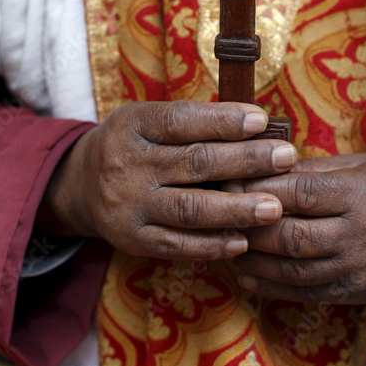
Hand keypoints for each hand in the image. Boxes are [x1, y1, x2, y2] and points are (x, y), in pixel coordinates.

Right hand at [39, 102, 297, 260]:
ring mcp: (129, 205)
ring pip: (189, 208)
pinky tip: (244, 241)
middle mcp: (128, 165)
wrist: (80, 186)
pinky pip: (177, 245)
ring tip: (274, 207)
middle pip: (193, 163)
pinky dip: (212, 244)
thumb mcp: (148, 120)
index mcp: (133, 125)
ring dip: (236, 209)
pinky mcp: (132, 239)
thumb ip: (193, 123)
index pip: (180, 120)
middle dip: (244, 161)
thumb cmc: (135, 145)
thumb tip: (257, 126)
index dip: (222, 121)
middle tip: (286, 159)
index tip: (261, 119)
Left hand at [227, 153, 365, 304]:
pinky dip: (271, 286)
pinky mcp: (354, 292)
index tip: (228, 181)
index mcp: (361, 194)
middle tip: (219, 217)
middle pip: (294, 237)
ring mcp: (358, 268)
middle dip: (250, 228)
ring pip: (295, 270)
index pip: (303, 193)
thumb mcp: (357, 164)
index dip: (260, 190)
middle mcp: (360, 235)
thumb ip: (309, 169)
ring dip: (254, 260)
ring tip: (226, 247)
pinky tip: (247, 274)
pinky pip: (306, 293)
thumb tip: (256, 169)